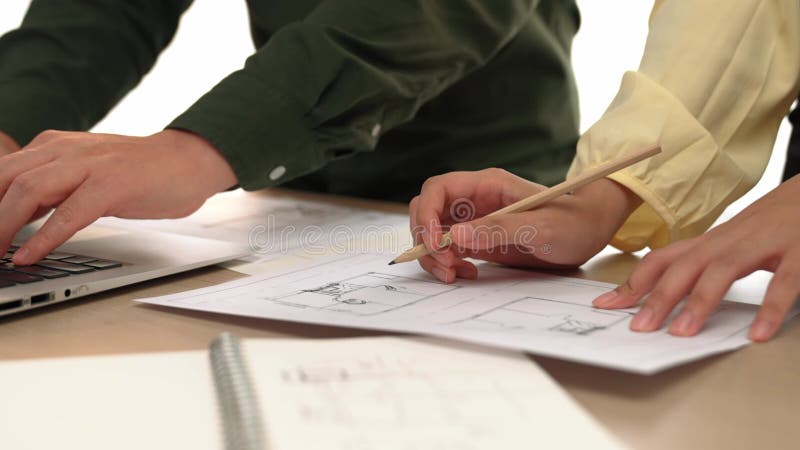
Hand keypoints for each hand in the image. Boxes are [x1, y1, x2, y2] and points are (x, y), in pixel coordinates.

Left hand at [0, 129, 236, 264]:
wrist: (188, 160)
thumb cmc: (140, 173)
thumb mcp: (84, 174)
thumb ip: (51, 190)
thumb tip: (15, 217)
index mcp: (52, 146)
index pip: (0, 172)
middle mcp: (64, 150)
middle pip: (3, 179)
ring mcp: (89, 166)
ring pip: (28, 191)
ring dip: (2, 226)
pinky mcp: (113, 185)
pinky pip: (69, 213)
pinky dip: (44, 238)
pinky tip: (28, 256)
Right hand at [408, 168, 640, 282]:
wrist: (591, 229)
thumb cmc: (572, 221)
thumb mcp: (540, 227)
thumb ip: (498, 229)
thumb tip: (457, 236)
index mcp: (486, 185)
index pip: (437, 189)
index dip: (428, 215)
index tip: (437, 244)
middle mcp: (475, 199)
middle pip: (428, 211)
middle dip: (427, 239)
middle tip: (445, 265)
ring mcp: (475, 219)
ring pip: (435, 232)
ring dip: (435, 255)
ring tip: (454, 274)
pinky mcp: (480, 238)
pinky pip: (450, 248)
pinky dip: (449, 263)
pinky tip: (467, 273)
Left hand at [593, 175, 799, 341]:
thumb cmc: (776, 221)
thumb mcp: (735, 242)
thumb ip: (709, 264)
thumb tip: (674, 294)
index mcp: (713, 241)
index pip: (663, 259)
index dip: (634, 282)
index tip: (606, 305)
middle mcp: (730, 240)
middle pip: (684, 266)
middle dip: (657, 297)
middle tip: (638, 328)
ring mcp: (764, 243)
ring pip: (722, 271)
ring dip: (699, 302)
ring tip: (682, 333)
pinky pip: (784, 281)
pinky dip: (770, 308)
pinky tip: (758, 333)